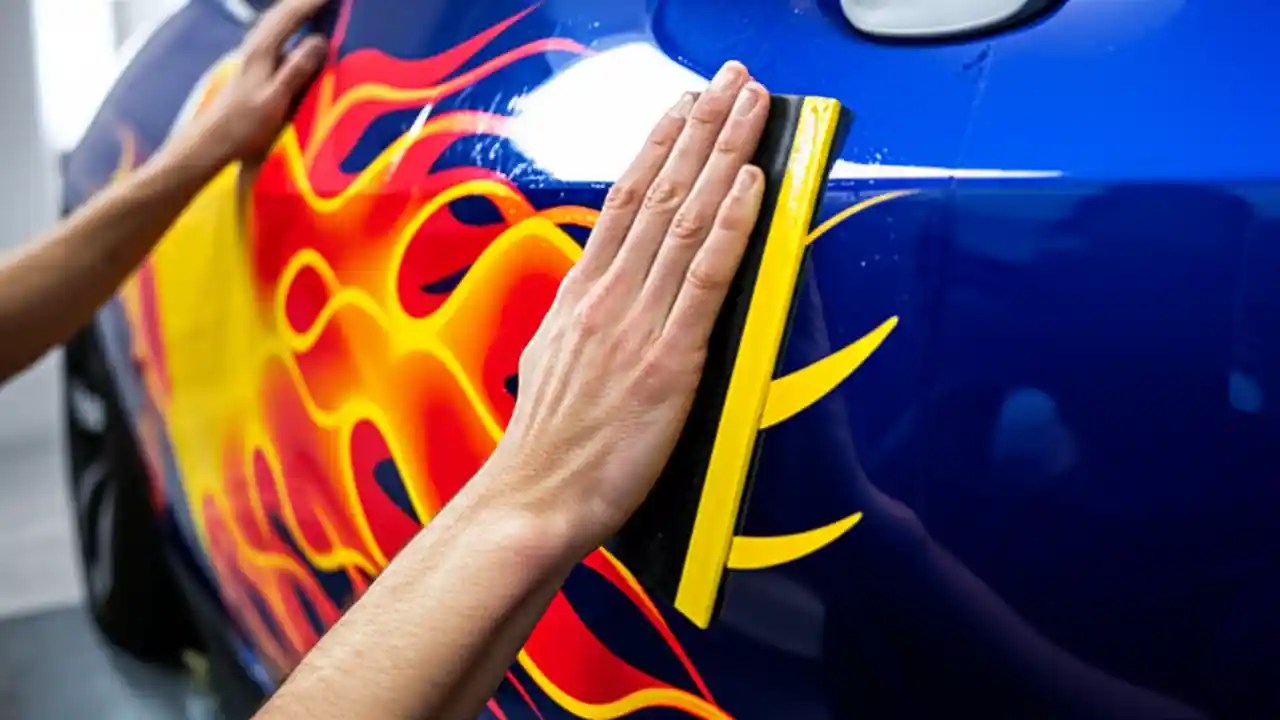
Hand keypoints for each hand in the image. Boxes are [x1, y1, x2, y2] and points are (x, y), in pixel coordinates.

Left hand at [167, 0, 329, 170]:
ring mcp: (253, 55)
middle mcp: (255, 46)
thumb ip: (296, 69)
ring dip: (294, 10)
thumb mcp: (275, 99)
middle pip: (280, 12)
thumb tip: (320, 40)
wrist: (213, 141)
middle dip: (303, 2)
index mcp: (261, 50)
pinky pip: (275, 35)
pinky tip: (295, 31)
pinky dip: (288, 25)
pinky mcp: (254, 66)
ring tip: (314, 7)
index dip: (312, 3)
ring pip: (275, 22)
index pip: (290, 16)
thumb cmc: (244, 125)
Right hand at [478, 62, 768, 553]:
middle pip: (659, 192)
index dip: (657, 147)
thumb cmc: (546, 445)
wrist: (533, 499)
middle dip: (700, 128)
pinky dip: (732, 223)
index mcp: (579, 294)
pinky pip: (706, 277)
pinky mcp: (670, 360)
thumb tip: (591, 294)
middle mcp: (606, 294)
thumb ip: (576, 319)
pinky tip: (751, 182)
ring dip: (722, 154)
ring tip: (748, 104)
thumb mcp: (549, 362)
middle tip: (729, 77)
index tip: (681, 106)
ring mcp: (637, 322)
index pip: (623, 200)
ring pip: (686, 219)